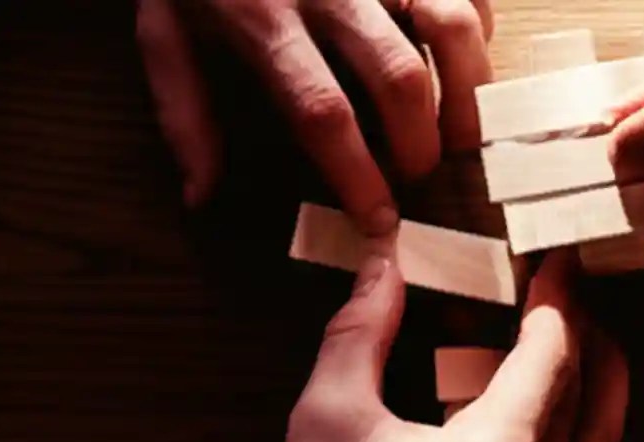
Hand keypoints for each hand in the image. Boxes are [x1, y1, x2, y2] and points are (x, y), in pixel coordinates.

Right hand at [128, 250, 627, 441]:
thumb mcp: (329, 416)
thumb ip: (364, 327)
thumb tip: (384, 261)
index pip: (553, 358)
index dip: (558, 303)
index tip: (556, 267)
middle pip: (595, 401)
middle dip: (587, 339)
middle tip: (568, 301)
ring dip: (593, 396)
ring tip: (567, 354)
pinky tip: (553, 430)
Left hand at [135, 0, 493, 233]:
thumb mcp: (164, 30)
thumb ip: (184, 112)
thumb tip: (203, 196)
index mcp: (261, 19)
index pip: (323, 111)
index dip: (358, 174)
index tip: (379, 220)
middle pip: (400, 77)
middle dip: (421, 143)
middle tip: (419, 174)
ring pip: (453, 25)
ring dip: (469, 93)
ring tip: (462, 134)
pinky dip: (479, 35)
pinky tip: (463, 66)